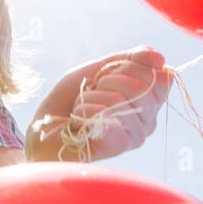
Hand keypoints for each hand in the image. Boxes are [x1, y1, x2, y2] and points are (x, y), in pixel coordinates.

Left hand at [27, 46, 172, 161]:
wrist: (43, 130)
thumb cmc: (69, 101)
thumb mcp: (98, 69)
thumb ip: (129, 59)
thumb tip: (160, 58)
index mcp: (148, 100)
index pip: (159, 74)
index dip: (131, 66)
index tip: (107, 74)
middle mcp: (149, 119)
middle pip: (142, 85)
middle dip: (108, 81)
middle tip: (92, 93)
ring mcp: (137, 135)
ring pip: (122, 99)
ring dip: (91, 98)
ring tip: (82, 110)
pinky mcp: (121, 146)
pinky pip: (109, 116)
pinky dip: (85, 111)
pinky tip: (79, 122)